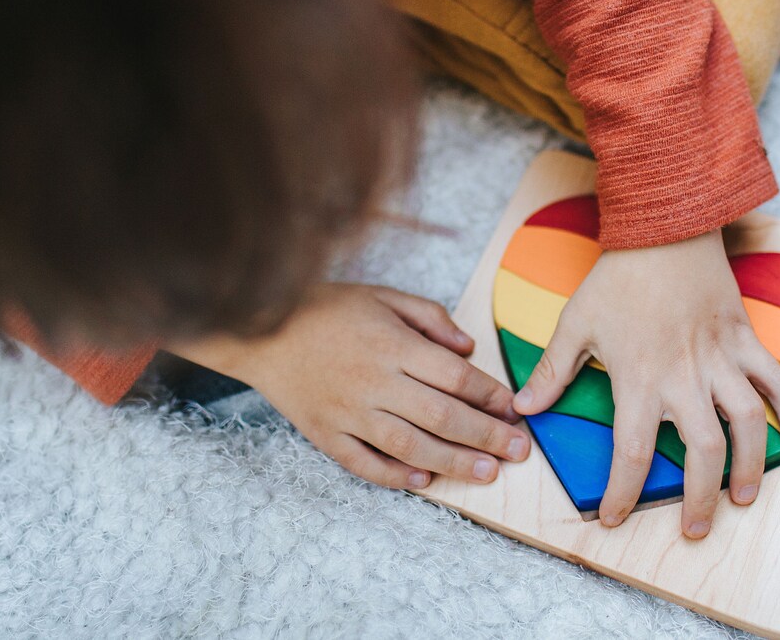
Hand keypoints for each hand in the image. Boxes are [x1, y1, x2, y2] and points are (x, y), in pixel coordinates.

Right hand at [169, 284, 527, 489]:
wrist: (259, 330)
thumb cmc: (326, 309)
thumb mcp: (381, 295)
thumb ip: (429, 317)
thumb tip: (468, 348)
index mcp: (392, 345)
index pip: (455, 376)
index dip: (490, 395)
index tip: (514, 408)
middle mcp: (375, 382)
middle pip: (442, 416)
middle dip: (487, 436)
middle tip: (519, 451)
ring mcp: (349, 413)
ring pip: (410, 447)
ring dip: (453, 463)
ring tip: (487, 474)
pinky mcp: (326, 435)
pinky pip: (364, 464)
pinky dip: (394, 477)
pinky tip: (423, 483)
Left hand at [513, 230, 779, 538]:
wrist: (665, 227)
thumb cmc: (617, 277)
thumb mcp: (575, 324)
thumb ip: (552, 371)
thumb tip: (523, 409)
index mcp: (638, 379)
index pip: (632, 453)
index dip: (622, 493)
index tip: (613, 518)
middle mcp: (684, 378)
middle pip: (702, 453)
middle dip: (701, 500)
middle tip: (697, 529)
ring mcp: (720, 360)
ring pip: (747, 425)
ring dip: (750, 467)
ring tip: (743, 498)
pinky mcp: (745, 339)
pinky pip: (776, 381)